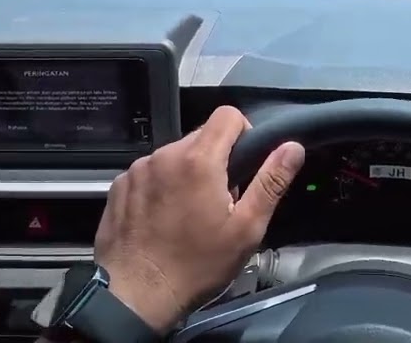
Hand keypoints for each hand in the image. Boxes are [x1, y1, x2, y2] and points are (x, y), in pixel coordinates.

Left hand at [93, 106, 305, 332]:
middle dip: (215, 158)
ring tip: (189, 211)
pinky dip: (161, 185)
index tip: (245, 164)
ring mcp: (137, 169)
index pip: (227, 115)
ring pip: (173, 155)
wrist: (134, 295)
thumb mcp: (246, 229)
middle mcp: (164, 154)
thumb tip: (292, 147)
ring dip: (186, 172)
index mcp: (199, 159)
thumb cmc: (197, 265)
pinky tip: (162, 217)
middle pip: (200, 136)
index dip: (243, 132)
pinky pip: (149, 172)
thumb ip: (270, 182)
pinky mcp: (119, 186)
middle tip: (221, 198)